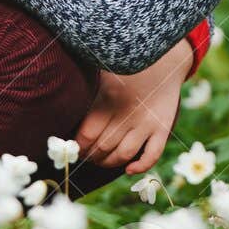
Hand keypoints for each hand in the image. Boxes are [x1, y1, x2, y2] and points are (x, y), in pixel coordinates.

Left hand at [75, 41, 190, 172]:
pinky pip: (152, 155)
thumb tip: (62, 101)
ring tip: (101, 161)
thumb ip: (86, 86)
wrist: (165, 58)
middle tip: (85, 155)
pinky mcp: (163, 127)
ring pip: (124, 154)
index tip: (73, 147)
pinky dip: (141, 166)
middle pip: (103, 147)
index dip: (78, 146)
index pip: (87, 134)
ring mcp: (147, 123)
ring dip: (109, 163)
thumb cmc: (127, 64)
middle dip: (91, 156)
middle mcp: (129, 113)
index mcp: (110, 98)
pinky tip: (128, 169)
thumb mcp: (103, 69)